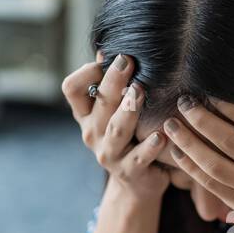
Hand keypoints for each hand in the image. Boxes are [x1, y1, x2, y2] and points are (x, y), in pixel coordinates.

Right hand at [62, 53, 168, 201]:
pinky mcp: (129, 171)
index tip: (106, 59)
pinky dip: (150, 146)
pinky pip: (139, 158)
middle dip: (113, 82)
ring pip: (116, 129)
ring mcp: (109, 154)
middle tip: (127, 62)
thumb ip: (112, 84)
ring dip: (128, 110)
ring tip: (140, 92)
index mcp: (87, 115)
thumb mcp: (117, 111)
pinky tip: (161, 135)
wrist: (138, 183)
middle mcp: (93, 133)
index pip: (72, 89)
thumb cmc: (131, 137)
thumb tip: (109, 49)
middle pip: (99, 104)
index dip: (85, 72)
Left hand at [163, 95, 233, 232]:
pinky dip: (191, 168)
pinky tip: (176, 151)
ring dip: (189, 144)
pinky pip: (211, 185)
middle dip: (202, 120)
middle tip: (184, 102)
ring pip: (215, 165)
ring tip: (171, 125)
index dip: (232, 107)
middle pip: (230, 142)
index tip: (211, 92)